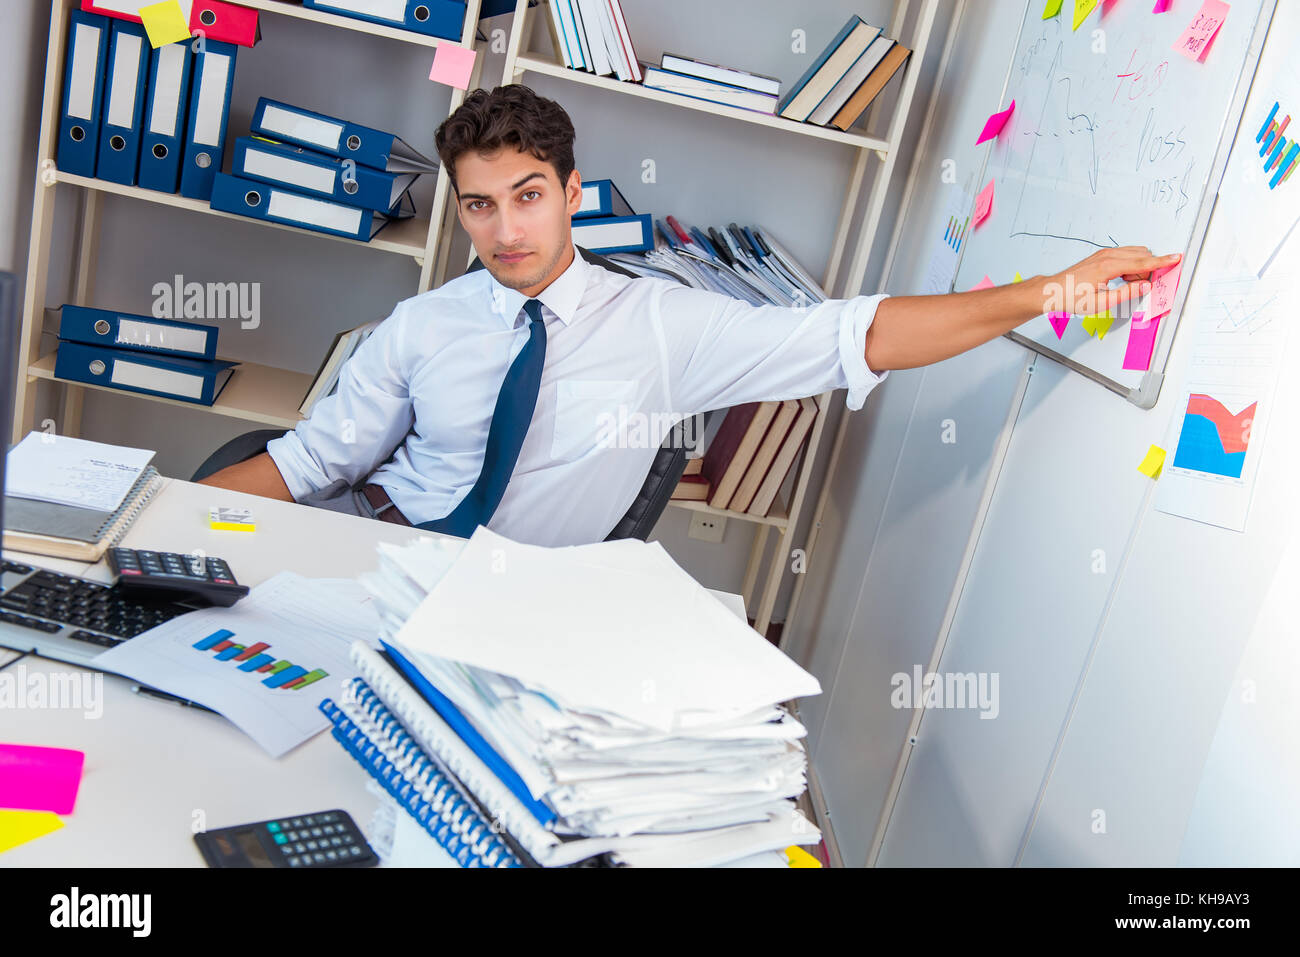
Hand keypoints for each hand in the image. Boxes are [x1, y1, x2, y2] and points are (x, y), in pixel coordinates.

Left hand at [1041, 246, 1181, 315]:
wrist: (1053, 291)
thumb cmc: (1072, 297)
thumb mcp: (1102, 303)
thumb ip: (1126, 294)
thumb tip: (1145, 286)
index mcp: (1108, 266)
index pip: (1143, 261)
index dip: (1162, 261)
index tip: (1176, 258)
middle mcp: (1107, 255)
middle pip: (1142, 255)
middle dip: (1149, 268)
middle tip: (1143, 285)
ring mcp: (1104, 253)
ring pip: (1135, 254)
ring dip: (1140, 267)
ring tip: (1128, 285)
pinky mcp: (1102, 256)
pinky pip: (1126, 256)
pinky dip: (1131, 266)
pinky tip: (1123, 279)